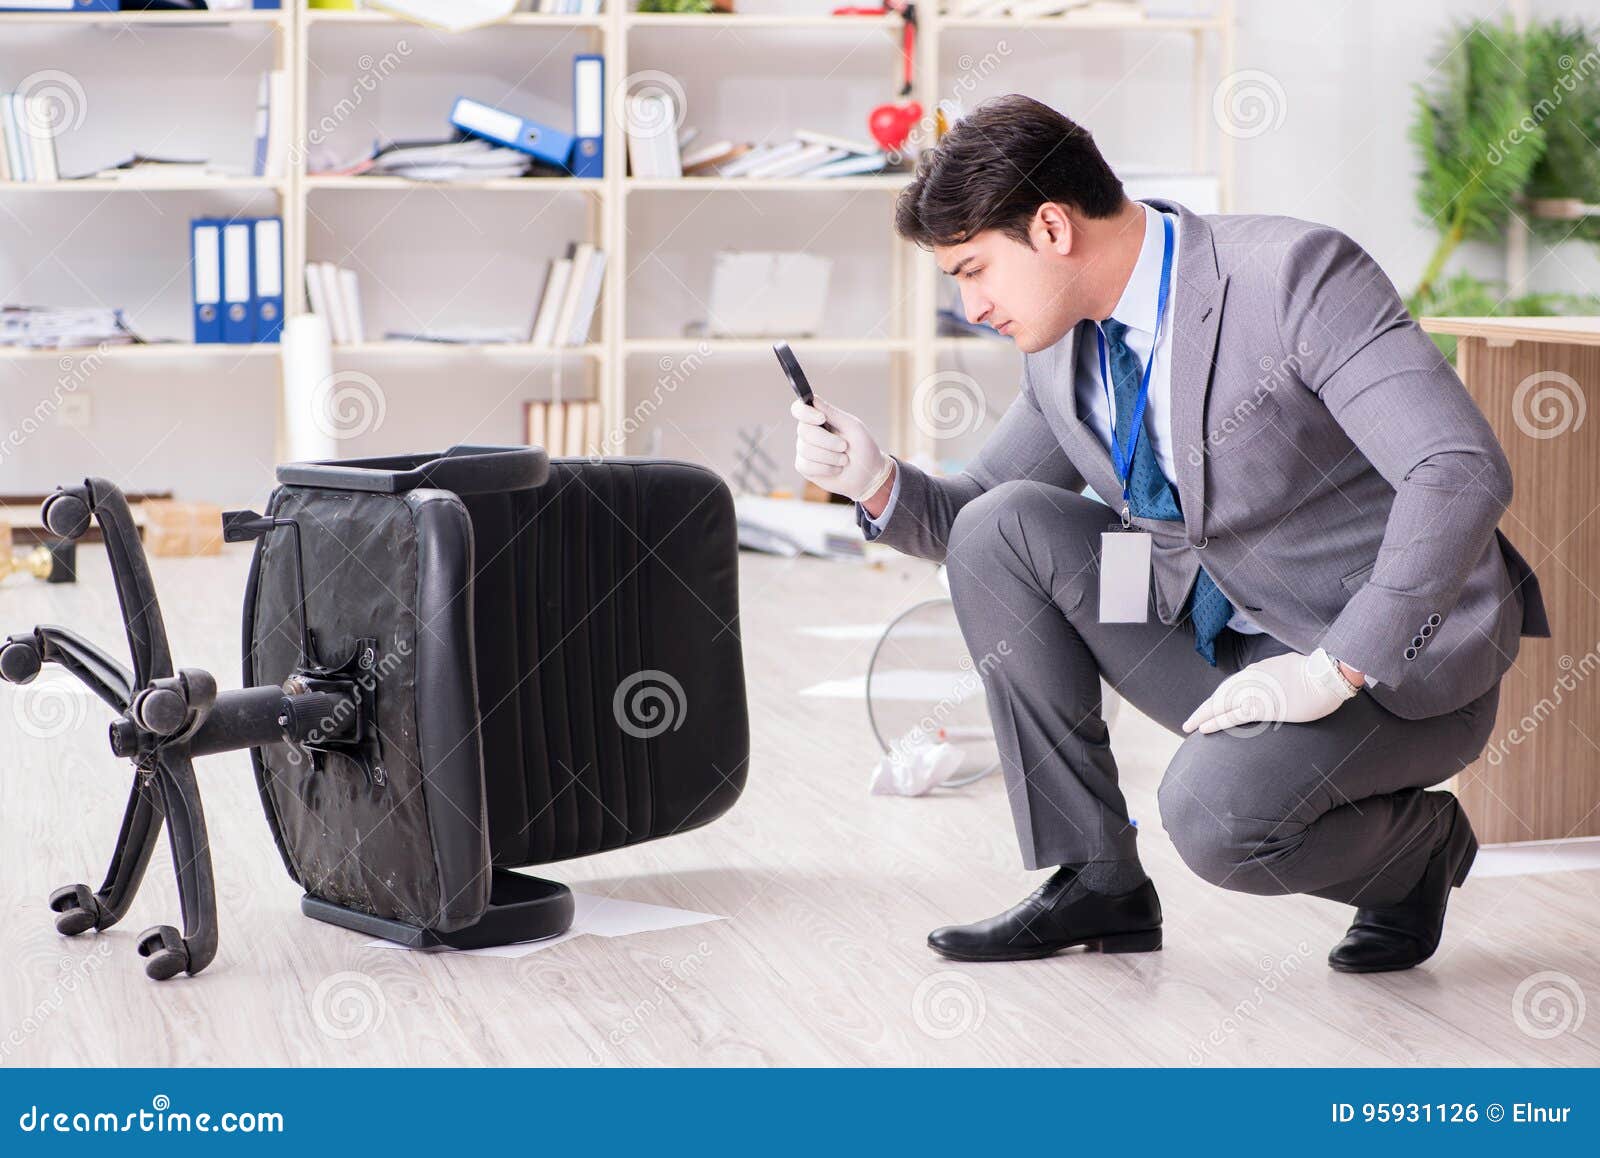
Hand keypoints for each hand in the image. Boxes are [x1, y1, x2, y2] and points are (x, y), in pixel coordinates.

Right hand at [792, 396, 894, 502]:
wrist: (868, 475)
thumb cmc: (863, 448)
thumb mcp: (852, 427)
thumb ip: (833, 413)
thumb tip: (813, 399)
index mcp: (819, 419)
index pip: (799, 409)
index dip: (806, 413)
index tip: (822, 419)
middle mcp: (809, 432)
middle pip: (804, 430)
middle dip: (827, 441)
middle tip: (844, 446)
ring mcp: (804, 450)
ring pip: (806, 449)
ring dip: (830, 457)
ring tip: (844, 460)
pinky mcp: (804, 467)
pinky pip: (807, 465)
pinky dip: (826, 468)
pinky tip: (836, 469)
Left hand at [1181, 647, 1359, 734]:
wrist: (1326, 676)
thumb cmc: (1315, 672)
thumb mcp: (1288, 666)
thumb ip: (1275, 673)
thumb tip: (1275, 678)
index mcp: (1256, 670)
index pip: (1230, 686)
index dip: (1218, 698)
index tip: (1209, 707)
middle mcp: (1250, 679)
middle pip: (1220, 695)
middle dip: (1204, 708)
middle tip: (1190, 721)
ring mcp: (1254, 693)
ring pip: (1220, 705)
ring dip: (1202, 716)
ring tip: (1189, 726)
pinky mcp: (1262, 707)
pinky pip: (1231, 716)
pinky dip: (1215, 721)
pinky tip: (1203, 728)